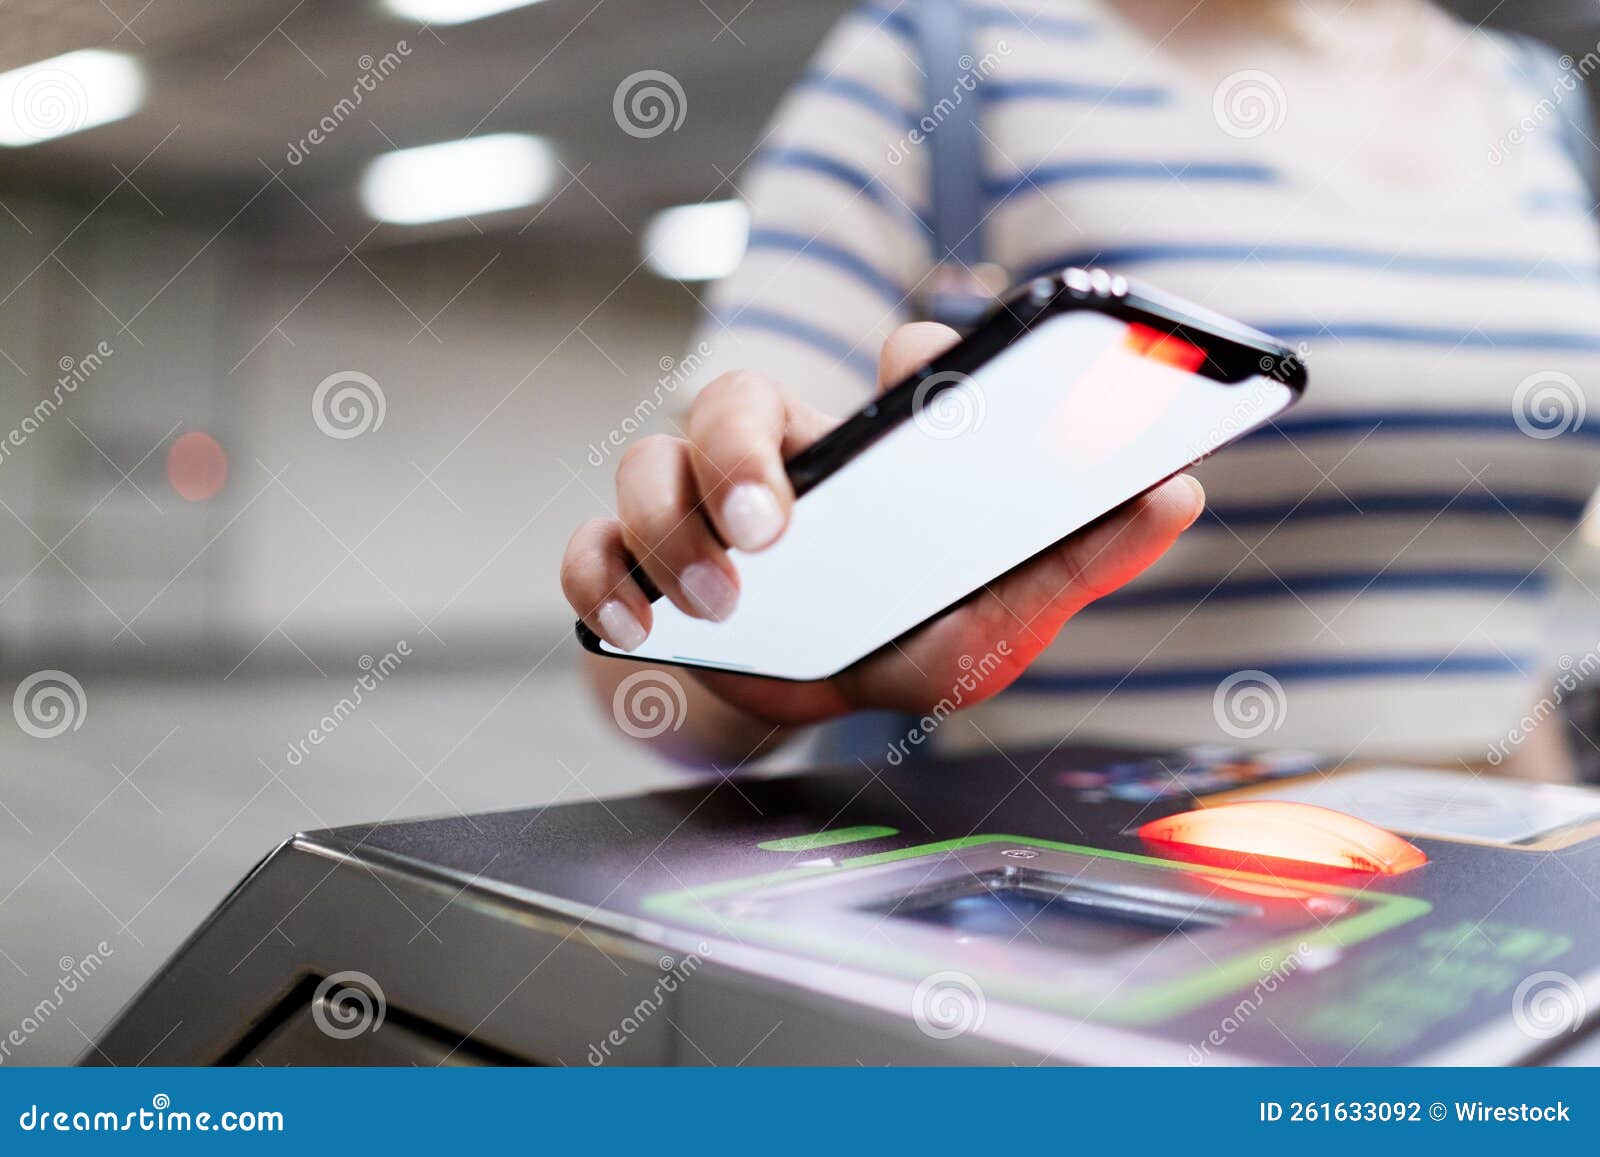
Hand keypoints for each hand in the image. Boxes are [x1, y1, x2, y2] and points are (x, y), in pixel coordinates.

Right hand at [561, 322, 1204, 728]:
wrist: (804, 697)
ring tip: (715, 603)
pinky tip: (630, 625)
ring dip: (668, 528)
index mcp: (874, 449)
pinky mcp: (637, 562)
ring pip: (646, 465)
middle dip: (741, 452)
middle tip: (774, 525)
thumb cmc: (899, 638)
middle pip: (735, 397)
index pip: (893, 365)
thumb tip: (1174, 492)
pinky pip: (589, 549)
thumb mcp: (995, 614)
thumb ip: (1074, 559)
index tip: (924, 375)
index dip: (914, 359)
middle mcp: (783, 457)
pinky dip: (599, 581)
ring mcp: (698, 506)